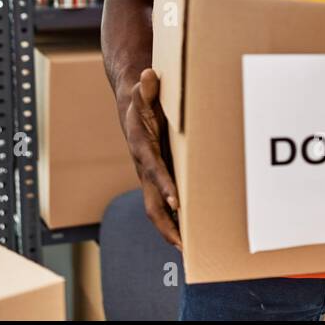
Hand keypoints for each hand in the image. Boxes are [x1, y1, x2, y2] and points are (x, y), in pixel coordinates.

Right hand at [122, 68, 181, 249]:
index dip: (165, 187)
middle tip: (184, 247)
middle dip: (167, 227)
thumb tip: (148, 73)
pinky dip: (177, 221)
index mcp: (142, 150)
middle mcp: (144, 170)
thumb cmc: (142, 100)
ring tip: (193, 251)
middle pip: (153, 204)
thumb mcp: (143, 91)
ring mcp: (152, 178)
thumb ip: (146, 86)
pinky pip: (166, 205)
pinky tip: (192, 233)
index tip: (178, 203)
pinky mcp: (159, 179)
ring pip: (160, 210)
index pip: (154, 172)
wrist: (130, 108)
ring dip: (174, 231)